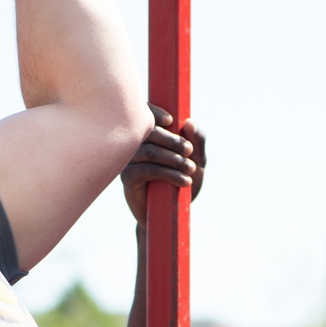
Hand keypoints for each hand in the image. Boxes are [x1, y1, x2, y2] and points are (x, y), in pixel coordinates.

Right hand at [121, 108, 204, 224]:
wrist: (172, 215)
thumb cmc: (182, 182)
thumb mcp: (197, 161)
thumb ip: (197, 141)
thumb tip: (189, 122)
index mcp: (149, 136)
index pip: (144, 114)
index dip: (155, 111)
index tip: (171, 121)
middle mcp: (135, 145)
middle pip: (149, 132)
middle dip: (173, 140)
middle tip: (189, 151)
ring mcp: (129, 162)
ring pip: (150, 151)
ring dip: (174, 158)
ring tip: (191, 169)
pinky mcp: (128, 179)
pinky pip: (147, 170)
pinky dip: (169, 173)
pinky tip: (184, 181)